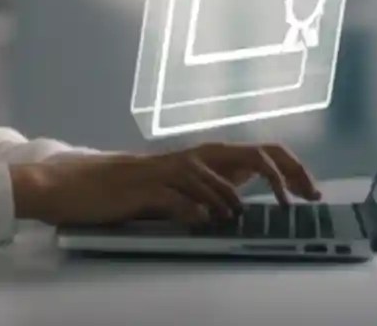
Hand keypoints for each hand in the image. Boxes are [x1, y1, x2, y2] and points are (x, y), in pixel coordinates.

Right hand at [10, 142, 321, 225]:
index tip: (308, 190)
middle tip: (303, 198)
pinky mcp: (142, 188)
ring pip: (212, 176)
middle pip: (246, 155)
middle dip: (281, 174)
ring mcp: (163, 171)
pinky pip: (176, 196)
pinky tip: (207, 220)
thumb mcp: (166, 192)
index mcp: (194, 159)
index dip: (286, 168)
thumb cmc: (117, 191)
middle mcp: (184, 159)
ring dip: (236, 196)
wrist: (68, 184)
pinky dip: (195, 208)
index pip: (252, 154)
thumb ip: (197, 192)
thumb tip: (229, 204)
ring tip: (255, 212)